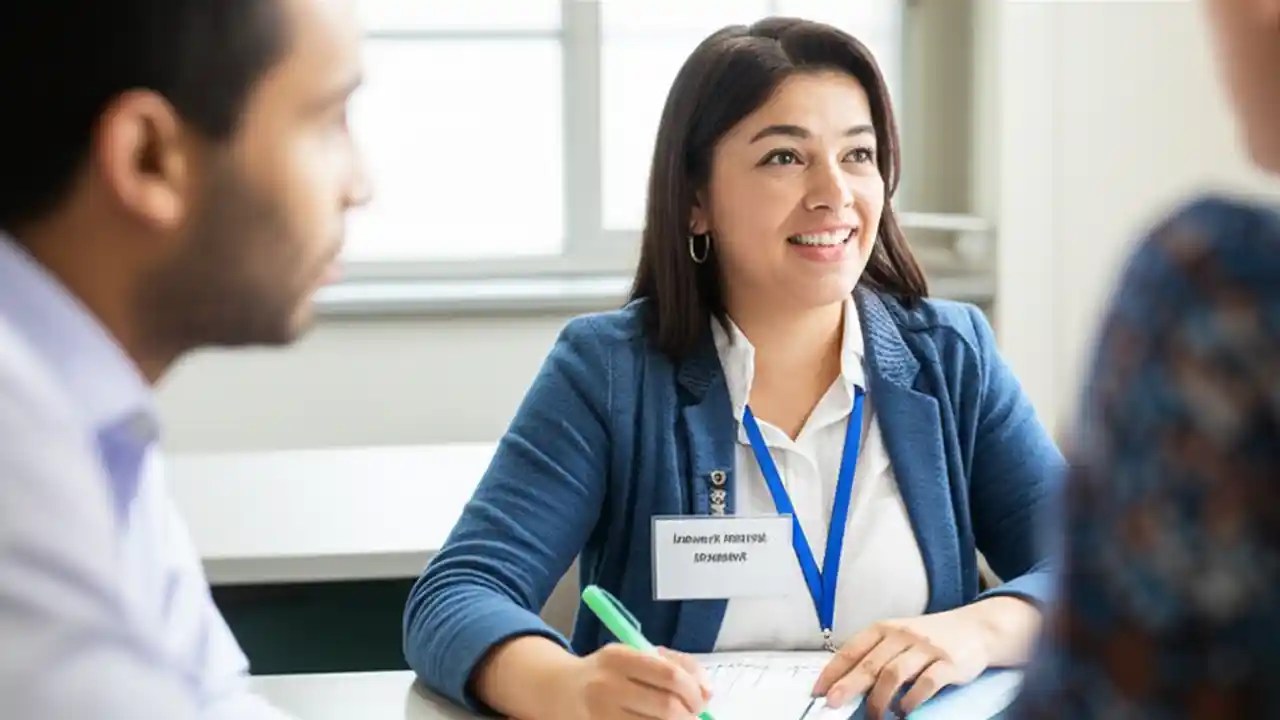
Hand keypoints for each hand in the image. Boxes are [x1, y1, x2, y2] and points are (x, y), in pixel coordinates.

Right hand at [555, 644, 711, 719]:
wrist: (560, 690)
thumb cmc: (607, 671)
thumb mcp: (634, 655)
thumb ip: (674, 664)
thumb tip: (708, 691)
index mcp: (619, 657)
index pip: (669, 675)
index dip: (693, 691)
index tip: (701, 698)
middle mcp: (607, 686)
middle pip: (667, 707)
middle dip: (690, 714)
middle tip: (693, 714)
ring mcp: (602, 714)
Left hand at [812, 608, 994, 718]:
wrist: (975, 628)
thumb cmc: (929, 638)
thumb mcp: (899, 638)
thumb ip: (875, 656)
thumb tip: (844, 685)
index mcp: (885, 628)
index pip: (852, 650)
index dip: (833, 671)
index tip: (819, 691)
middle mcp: (903, 635)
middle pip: (870, 663)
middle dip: (848, 686)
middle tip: (834, 704)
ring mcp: (926, 648)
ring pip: (894, 674)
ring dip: (880, 699)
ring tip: (875, 716)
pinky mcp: (948, 663)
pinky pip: (925, 684)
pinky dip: (911, 700)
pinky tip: (904, 711)